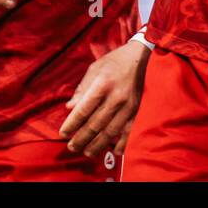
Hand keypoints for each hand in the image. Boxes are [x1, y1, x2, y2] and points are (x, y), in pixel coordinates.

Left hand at [59, 40, 150, 157]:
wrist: (144, 55)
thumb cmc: (116, 61)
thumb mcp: (96, 68)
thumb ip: (82, 88)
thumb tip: (70, 107)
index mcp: (102, 84)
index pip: (83, 110)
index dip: (71, 124)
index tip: (63, 133)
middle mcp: (116, 97)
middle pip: (95, 124)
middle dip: (81, 138)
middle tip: (72, 147)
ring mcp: (129, 105)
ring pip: (110, 131)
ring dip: (97, 144)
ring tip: (87, 152)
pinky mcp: (139, 109)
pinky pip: (129, 130)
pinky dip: (122, 143)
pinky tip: (114, 151)